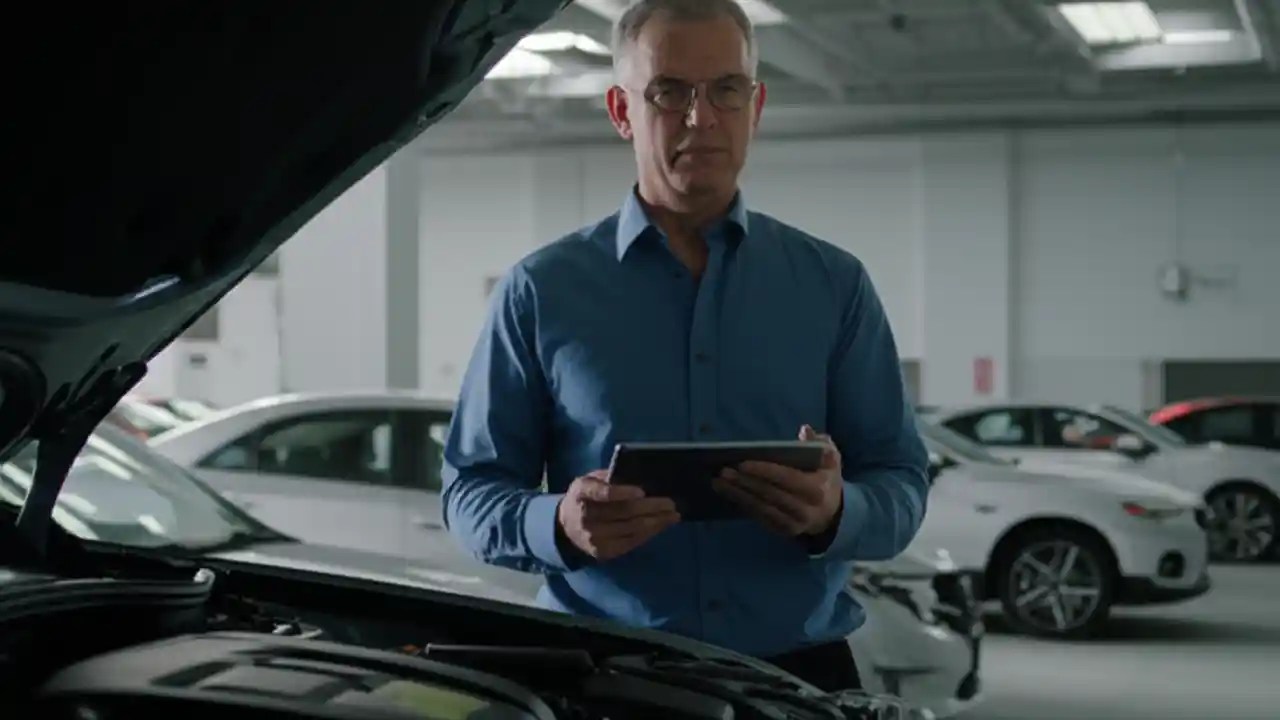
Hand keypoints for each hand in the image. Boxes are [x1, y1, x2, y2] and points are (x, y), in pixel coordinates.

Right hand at [557, 470, 680, 560]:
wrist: (565, 527)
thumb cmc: (585, 497)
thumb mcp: (589, 480)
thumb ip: (609, 477)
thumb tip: (639, 477)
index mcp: (581, 493)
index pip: (602, 493)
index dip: (622, 492)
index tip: (641, 491)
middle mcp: (586, 517)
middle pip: (623, 513)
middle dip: (651, 508)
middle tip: (670, 503)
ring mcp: (594, 538)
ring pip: (631, 529)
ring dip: (656, 522)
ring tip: (673, 515)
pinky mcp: (603, 552)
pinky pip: (631, 542)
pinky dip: (649, 533)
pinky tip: (660, 526)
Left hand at [713, 425, 842, 537]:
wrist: (832, 514)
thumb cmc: (826, 478)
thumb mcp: (830, 458)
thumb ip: (820, 443)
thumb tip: (804, 431)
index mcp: (817, 489)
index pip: (786, 478)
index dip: (764, 471)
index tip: (742, 463)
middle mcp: (805, 510)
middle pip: (769, 494)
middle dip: (744, 482)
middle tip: (723, 471)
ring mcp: (794, 524)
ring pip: (761, 507)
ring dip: (737, 494)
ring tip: (718, 482)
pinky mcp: (783, 531)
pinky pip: (759, 517)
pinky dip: (743, 504)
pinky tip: (728, 493)